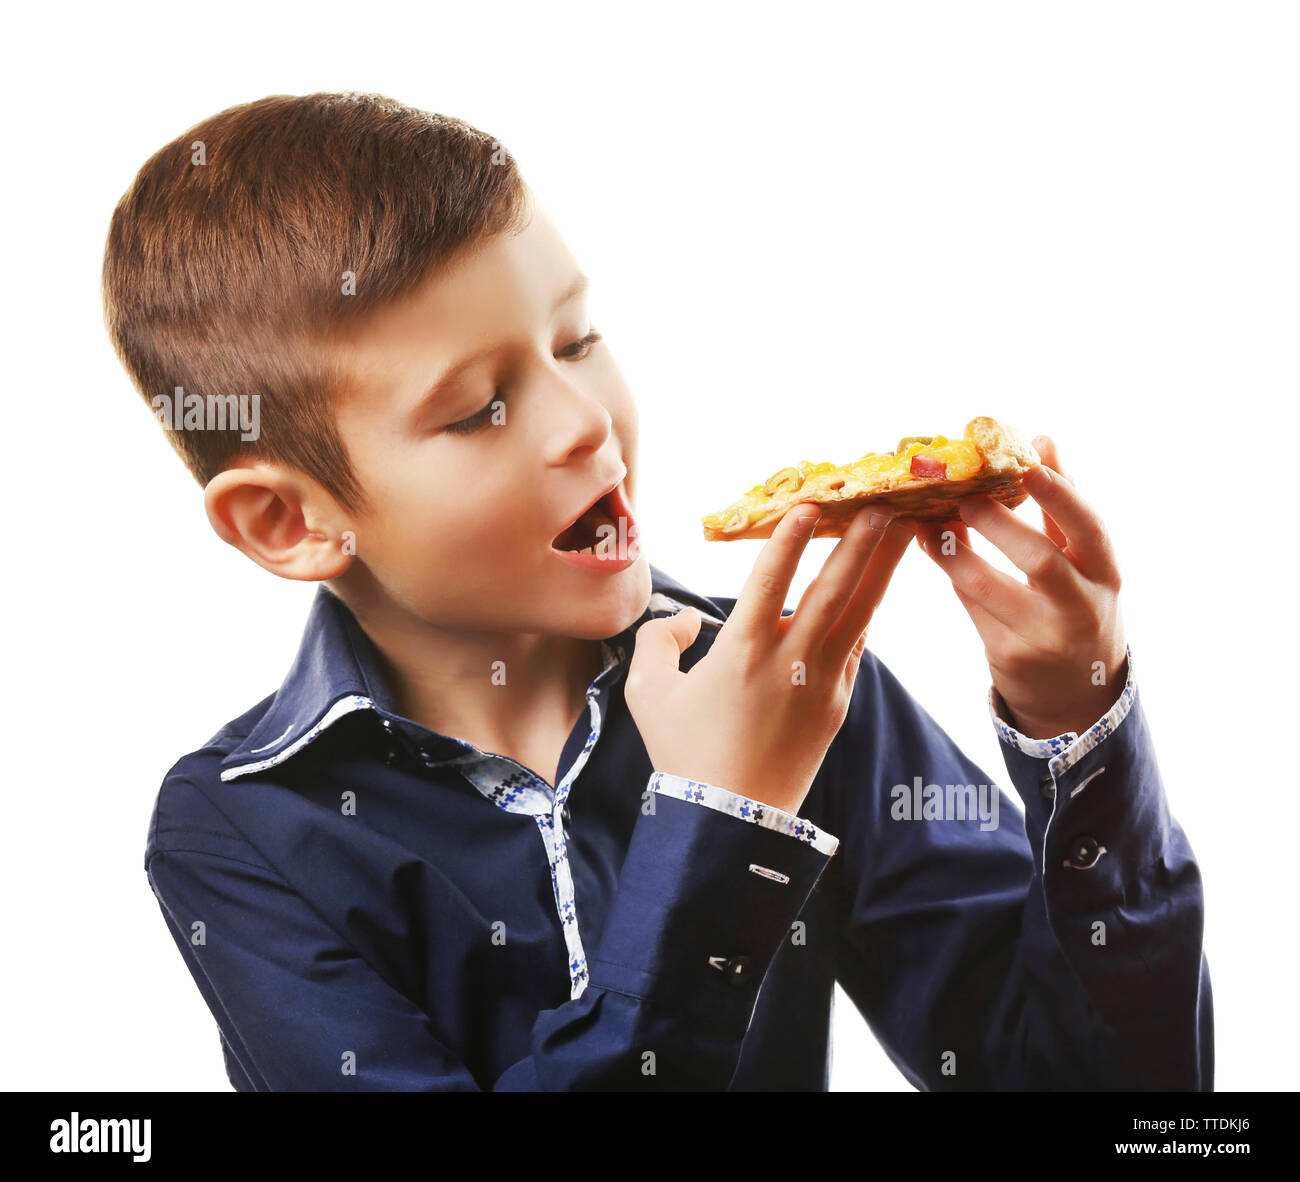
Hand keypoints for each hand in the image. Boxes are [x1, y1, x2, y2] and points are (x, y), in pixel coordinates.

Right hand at [625, 505, 915, 814]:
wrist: (732, 820)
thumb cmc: (683, 756)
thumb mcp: (647, 695)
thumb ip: (657, 643)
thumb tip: (685, 618)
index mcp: (741, 653)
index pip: (771, 582)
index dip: (790, 540)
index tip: (810, 504)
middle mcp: (789, 662)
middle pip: (832, 591)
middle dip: (861, 544)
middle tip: (885, 504)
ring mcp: (822, 683)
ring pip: (858, 615)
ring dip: (881, 570)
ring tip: (905, 532)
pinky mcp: (838, 704)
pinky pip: (856, 647)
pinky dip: (866, 612)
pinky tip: (877, 587)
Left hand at [913, 436, 1126, 739]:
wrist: (1076, 694)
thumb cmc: (1077, 606)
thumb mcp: (1084, 561)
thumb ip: (1061, 504)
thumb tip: (1042, 439)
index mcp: (1105, 574)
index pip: (1090, 529)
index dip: (1061, 495)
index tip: (1028, 465)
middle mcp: (1081, 608)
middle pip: (1039, 561)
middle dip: (997, 526)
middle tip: (965, 496)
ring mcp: (1044, 637)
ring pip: (989, 589)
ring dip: (955, 551)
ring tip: (931, 522)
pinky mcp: (1009, 657)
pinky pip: (972, 608)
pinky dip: (951, 574)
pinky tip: (932, 547)